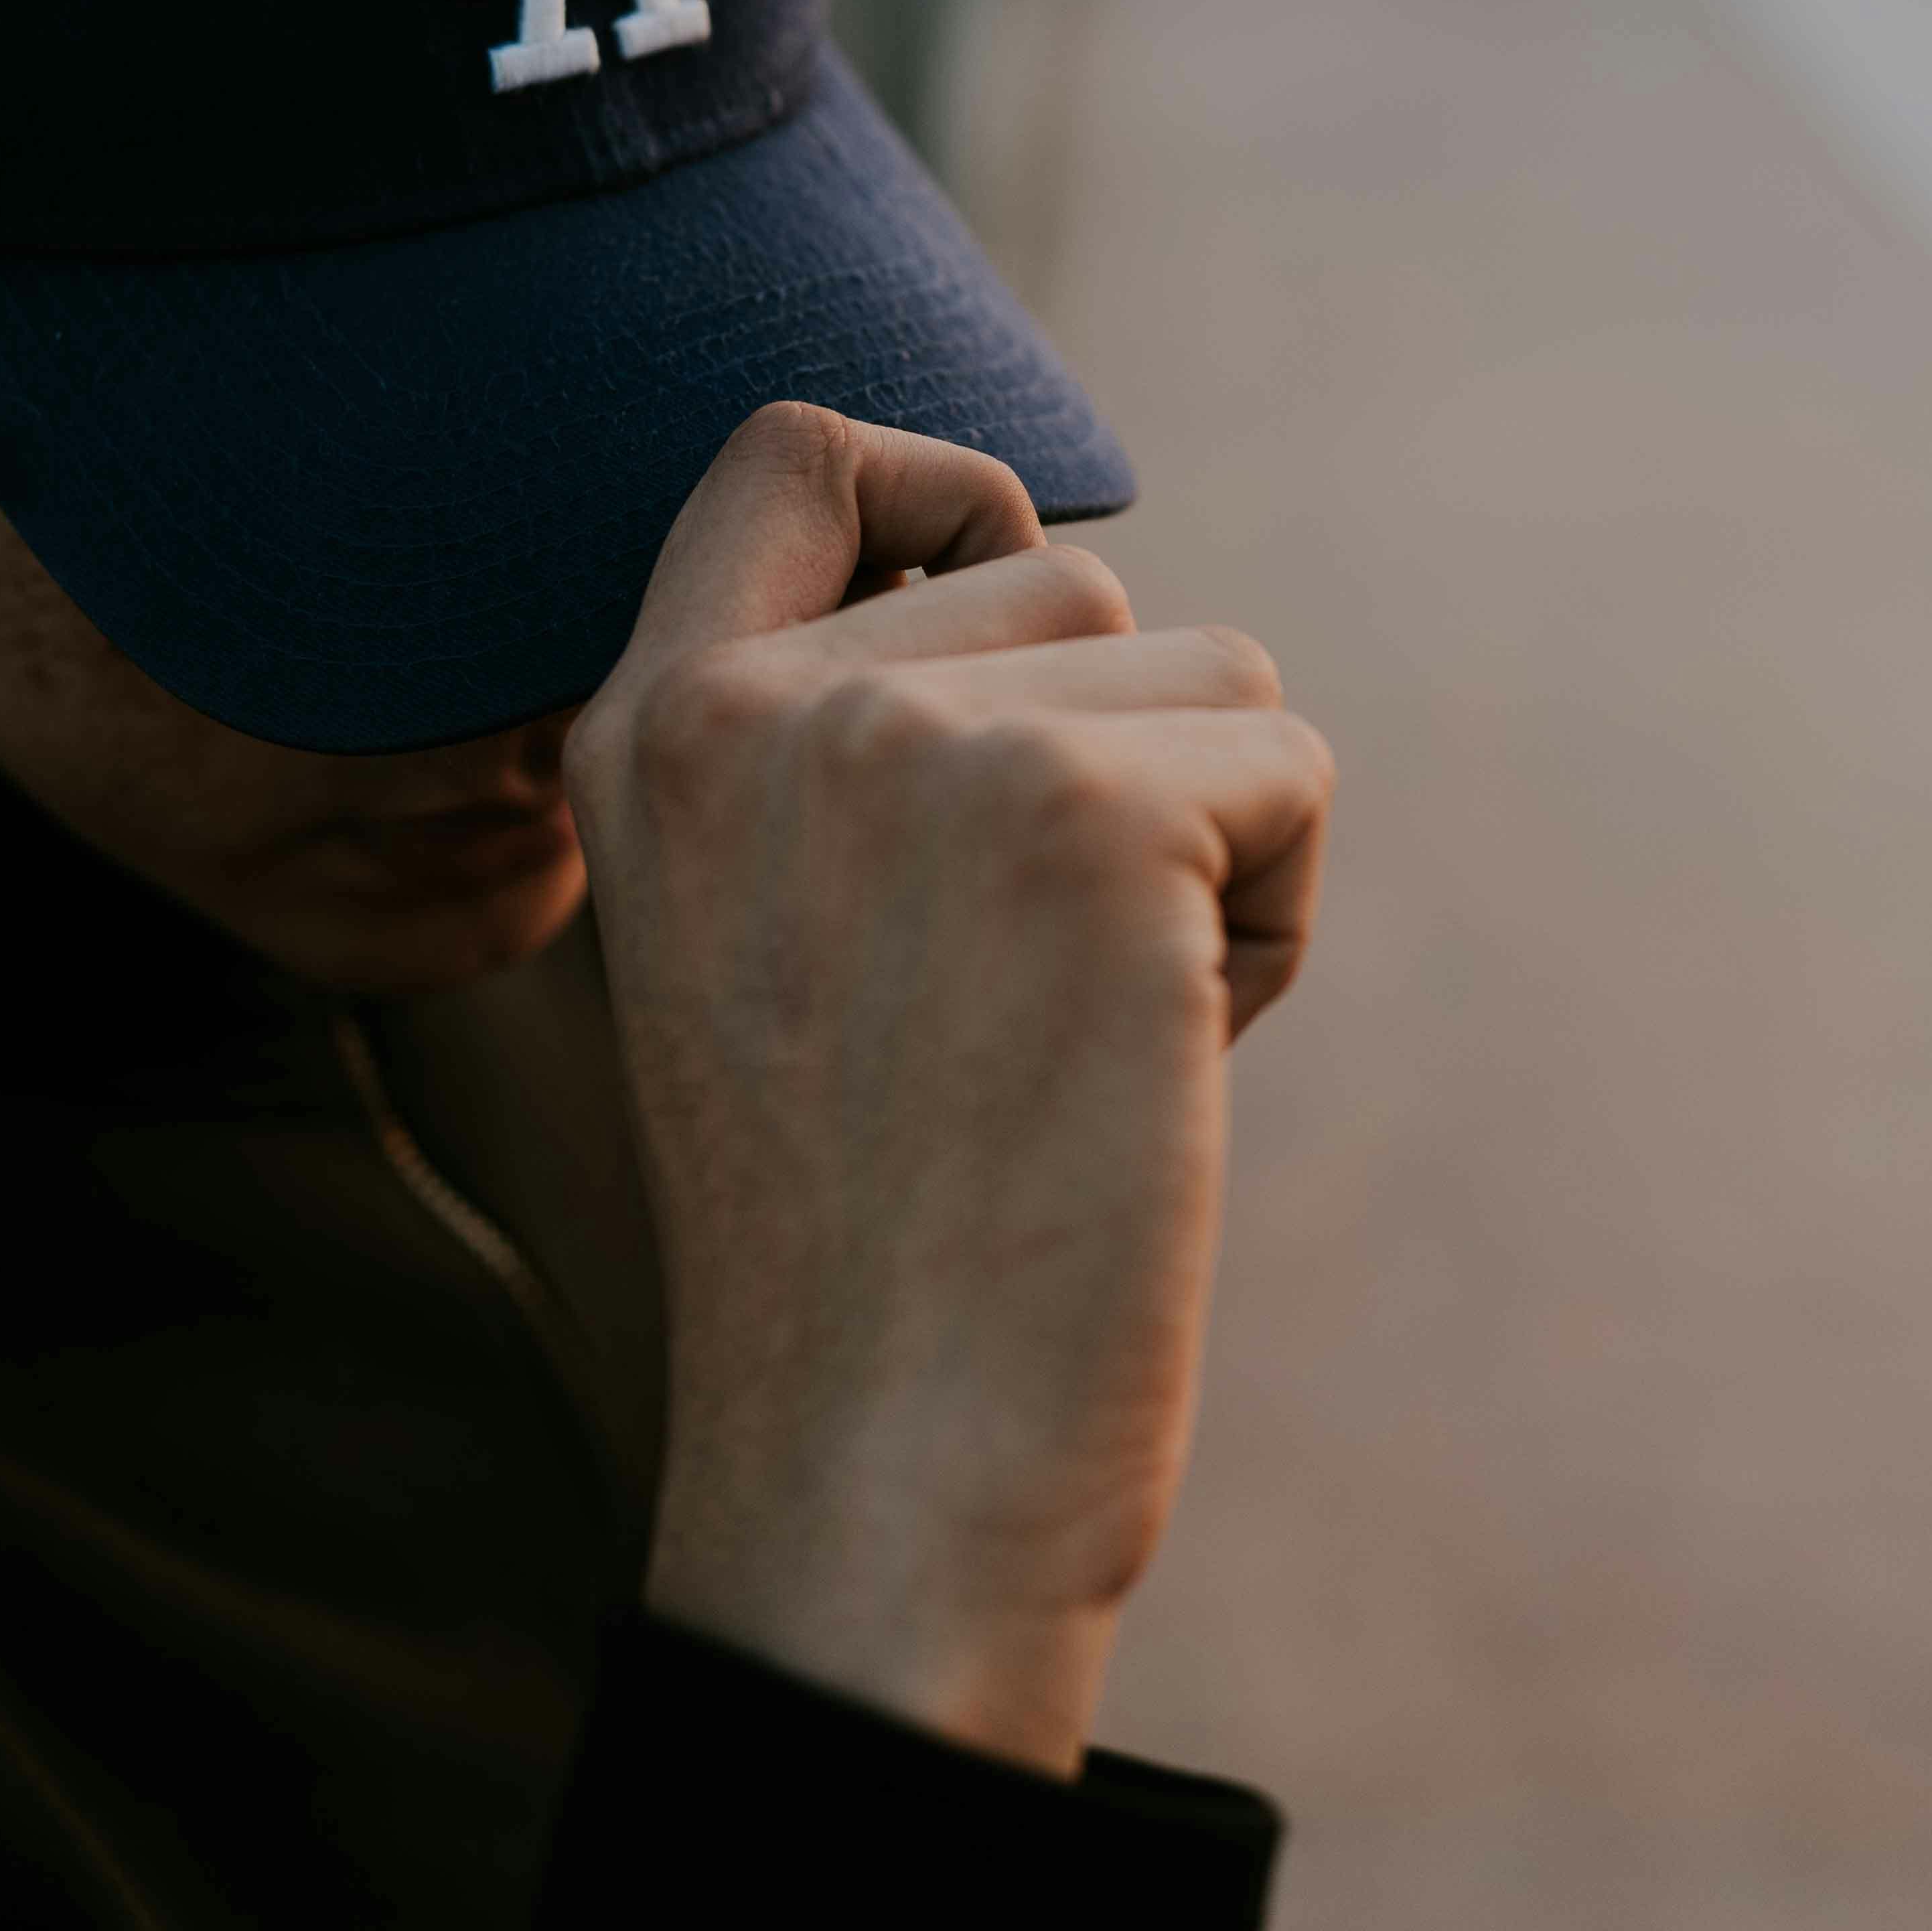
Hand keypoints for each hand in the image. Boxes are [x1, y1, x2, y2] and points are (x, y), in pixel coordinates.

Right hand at [565, 403, 1333, 1777]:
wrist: (880, 1479)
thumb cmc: (858, 1240)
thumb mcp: (760, 933)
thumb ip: (836, 748)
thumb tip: (1052, 576)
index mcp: (642, 732)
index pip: (789, 451)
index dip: (935, 486)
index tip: (996, 592)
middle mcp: (752, 707)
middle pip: (1061, 576)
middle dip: (1115, 747)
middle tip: (1034, 976)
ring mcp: (910, 746)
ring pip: (1203, 665)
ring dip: (1210, 832)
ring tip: (1096, 1027)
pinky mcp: (1083, 816)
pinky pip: (1289, 766)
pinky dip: (1280, 912)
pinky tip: (1169, 1059)